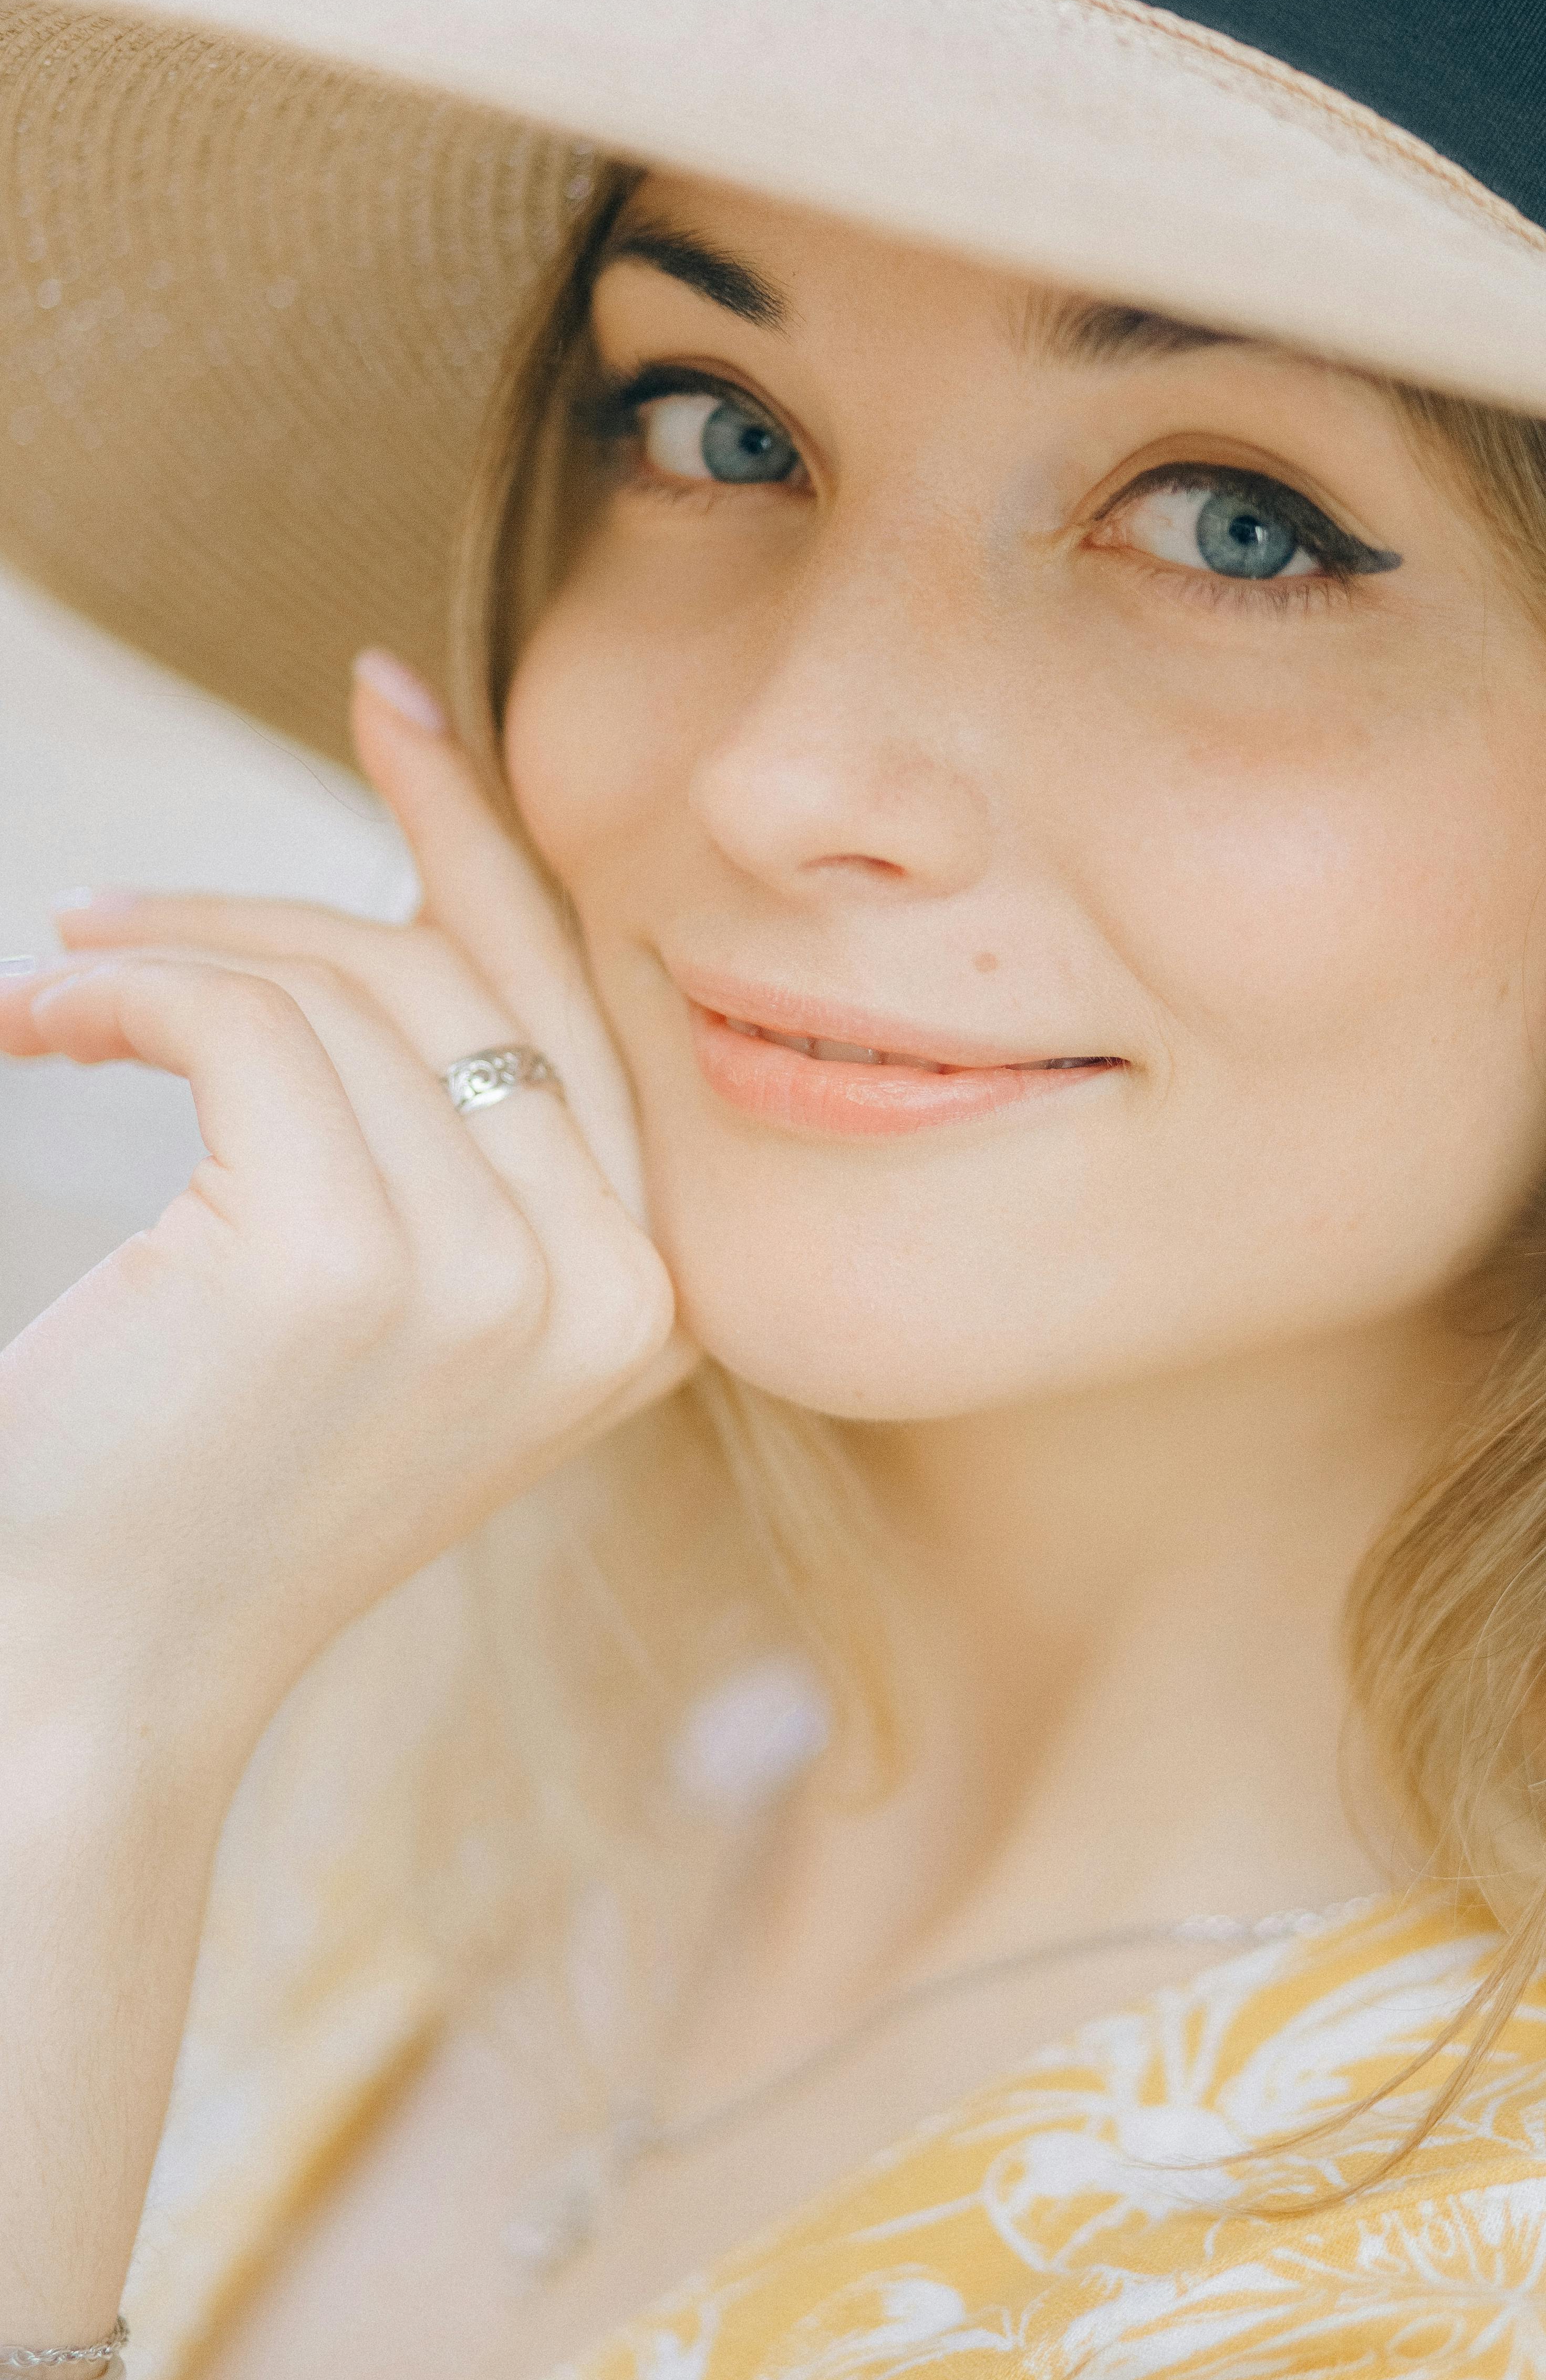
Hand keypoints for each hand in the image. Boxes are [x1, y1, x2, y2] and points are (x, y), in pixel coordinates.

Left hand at [0, 654, 695, 1761]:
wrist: (91, 1677)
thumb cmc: (213, 1476)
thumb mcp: (398, 1294)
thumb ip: (457, 1128)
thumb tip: (417, 905)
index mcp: (651, 1297)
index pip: (574, 1002)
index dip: (477, 842)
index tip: (390, 702)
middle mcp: (613, 1284)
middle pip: (461, 976)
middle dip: (284, 895)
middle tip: (111, 906)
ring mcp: (493, 1277)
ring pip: (342, 989)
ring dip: (174, 957)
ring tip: (58, 999)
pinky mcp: (347, 1260)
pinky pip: (243, 1022)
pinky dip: (125, 992)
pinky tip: (47, 1030)